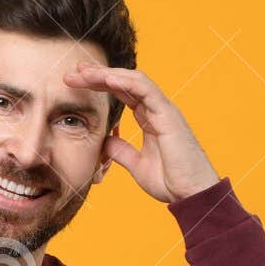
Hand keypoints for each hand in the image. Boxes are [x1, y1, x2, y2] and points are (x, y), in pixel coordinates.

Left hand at [63, 64, 219, 203]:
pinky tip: (107, 78)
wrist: (191, 194)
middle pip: (124, 82)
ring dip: (106, 74)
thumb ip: (121, 151)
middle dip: (97, 75)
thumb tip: (105, 141)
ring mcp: (163, 110)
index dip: (99, 85)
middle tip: (73, 70)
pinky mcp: (168, 115)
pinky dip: (126, 82)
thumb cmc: (171, 181)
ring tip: (83, 71)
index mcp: (149, 119)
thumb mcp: (137, 165)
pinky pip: (146, 90)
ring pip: (133, 81)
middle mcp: (156, 109)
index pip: (121, 94)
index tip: (76, 82)